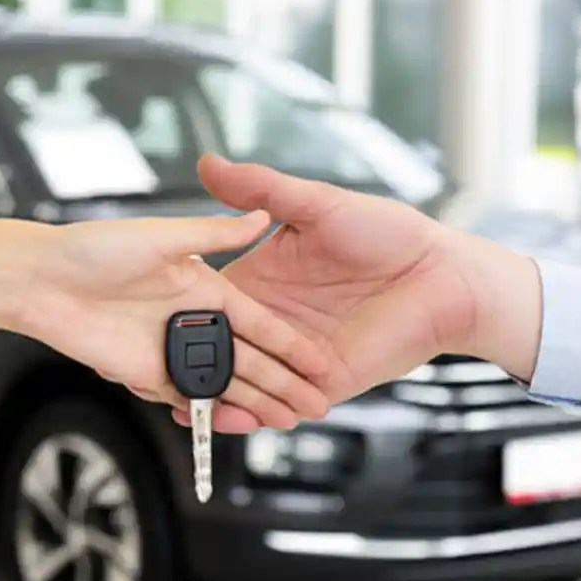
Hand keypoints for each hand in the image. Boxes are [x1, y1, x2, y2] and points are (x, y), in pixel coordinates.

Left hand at [13, 211, 331, 431]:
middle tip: (316, 403)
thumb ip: (213, 234)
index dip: (291, 344)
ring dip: (255, 401)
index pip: (259, 322)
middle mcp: (192, 319)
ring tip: (288, 419)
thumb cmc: (94, 249)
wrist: (41, 280)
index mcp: (204, 287)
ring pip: (222, 382)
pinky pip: (184, 396)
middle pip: (248, 358)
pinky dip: (211, 410)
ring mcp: (169, 348)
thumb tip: (262, 215)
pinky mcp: (144, 372)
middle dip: (283, 381)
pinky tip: (238, 423)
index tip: (321, 361)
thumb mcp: (161, 238)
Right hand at [174, 156, 541, 425]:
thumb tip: (205, 163)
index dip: (175, 314)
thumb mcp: (314, 204)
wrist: (444, 272)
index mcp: (263, 279)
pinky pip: (284, 402)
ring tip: (175, 406)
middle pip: (219, 349)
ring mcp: (299, 355)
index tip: (137, 321)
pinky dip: (255, 415)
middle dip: (184, 365)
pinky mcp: (327, 380)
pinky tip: (228, 417)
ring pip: (246, 382)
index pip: (210, 303)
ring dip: (213, 395)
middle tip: (140, 376)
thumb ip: (259, 190)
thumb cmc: (387, 232)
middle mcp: (275, 320)